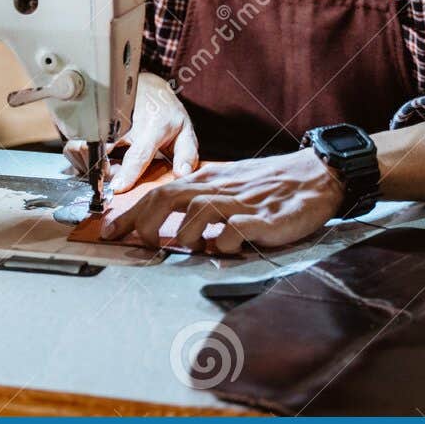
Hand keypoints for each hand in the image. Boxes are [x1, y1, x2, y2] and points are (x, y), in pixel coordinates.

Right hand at [63, 71, 198, 191]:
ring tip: (101, 171)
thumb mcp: (184, 131)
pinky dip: (79, 158)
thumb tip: (182, 175)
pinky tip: (91, 163)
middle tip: (107, 183)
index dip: (128, 171)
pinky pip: (75, 144)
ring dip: (87, 164)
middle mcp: (126, 121)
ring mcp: (104, 119)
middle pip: (103, 148)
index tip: (117, 188)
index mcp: (153, 126)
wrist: (146, 86)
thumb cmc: (166, 114)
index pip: (139, 152)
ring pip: (83, 145)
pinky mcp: (90, 121)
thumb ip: (186, 155)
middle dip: (100, 169)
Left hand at [101, 149, 344, 252]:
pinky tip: (222, 248)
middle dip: (144, 222)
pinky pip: (235, 230)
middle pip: (168, 198)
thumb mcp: (229, 185)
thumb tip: (169, 224)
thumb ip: (200, 201)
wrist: (316, 174)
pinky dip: (223, 241)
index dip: (130, 212)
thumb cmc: (268, 184)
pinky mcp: (264, 218)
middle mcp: (218, 188)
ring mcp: (241, 203)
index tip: (108, 231)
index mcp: (207, 180)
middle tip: (135, 243)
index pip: (159, 192)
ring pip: (197, 212)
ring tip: (184, 247)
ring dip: (184, 233)